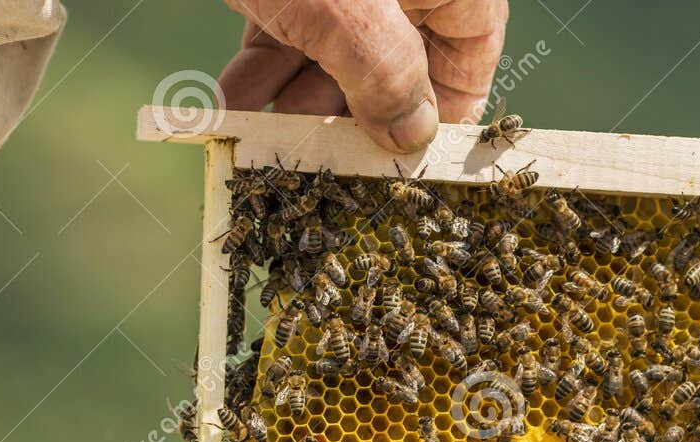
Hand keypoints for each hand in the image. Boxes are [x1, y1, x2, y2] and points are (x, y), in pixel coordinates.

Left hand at [217, 0, 508, 152]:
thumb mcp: (342, 12)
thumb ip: (385, 76)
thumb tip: (413, 136)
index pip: (468, 58)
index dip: (435, 118)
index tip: (399, 168)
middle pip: (396, 63)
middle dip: (349, 116)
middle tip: (315, 163)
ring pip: (336, 52)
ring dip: (296, 102)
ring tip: (262, 140)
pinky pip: (290, 28)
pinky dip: (263, 68)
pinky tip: (231, 103)